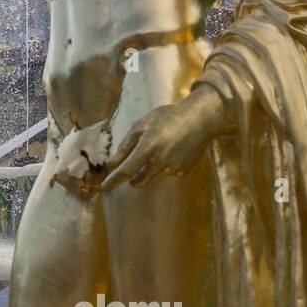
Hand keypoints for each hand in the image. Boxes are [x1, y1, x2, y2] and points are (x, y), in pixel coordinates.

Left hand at [102, 87, 226, 190]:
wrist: (200, 119)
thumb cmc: (167, 118)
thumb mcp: (142, 125)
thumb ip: (125, 146)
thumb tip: (111, 164)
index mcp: (148, 147)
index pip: (126, 170)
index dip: (114, 180)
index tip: (105, 188)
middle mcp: (161, 161)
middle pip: (138, 181)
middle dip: (133, 177)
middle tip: (136, 162)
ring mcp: (173, 168)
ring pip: (153, 175)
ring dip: (151, 167)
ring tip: (163, 145)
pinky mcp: (183, 171)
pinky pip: (167, 173)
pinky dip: (166, 165)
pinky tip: (174, 149)